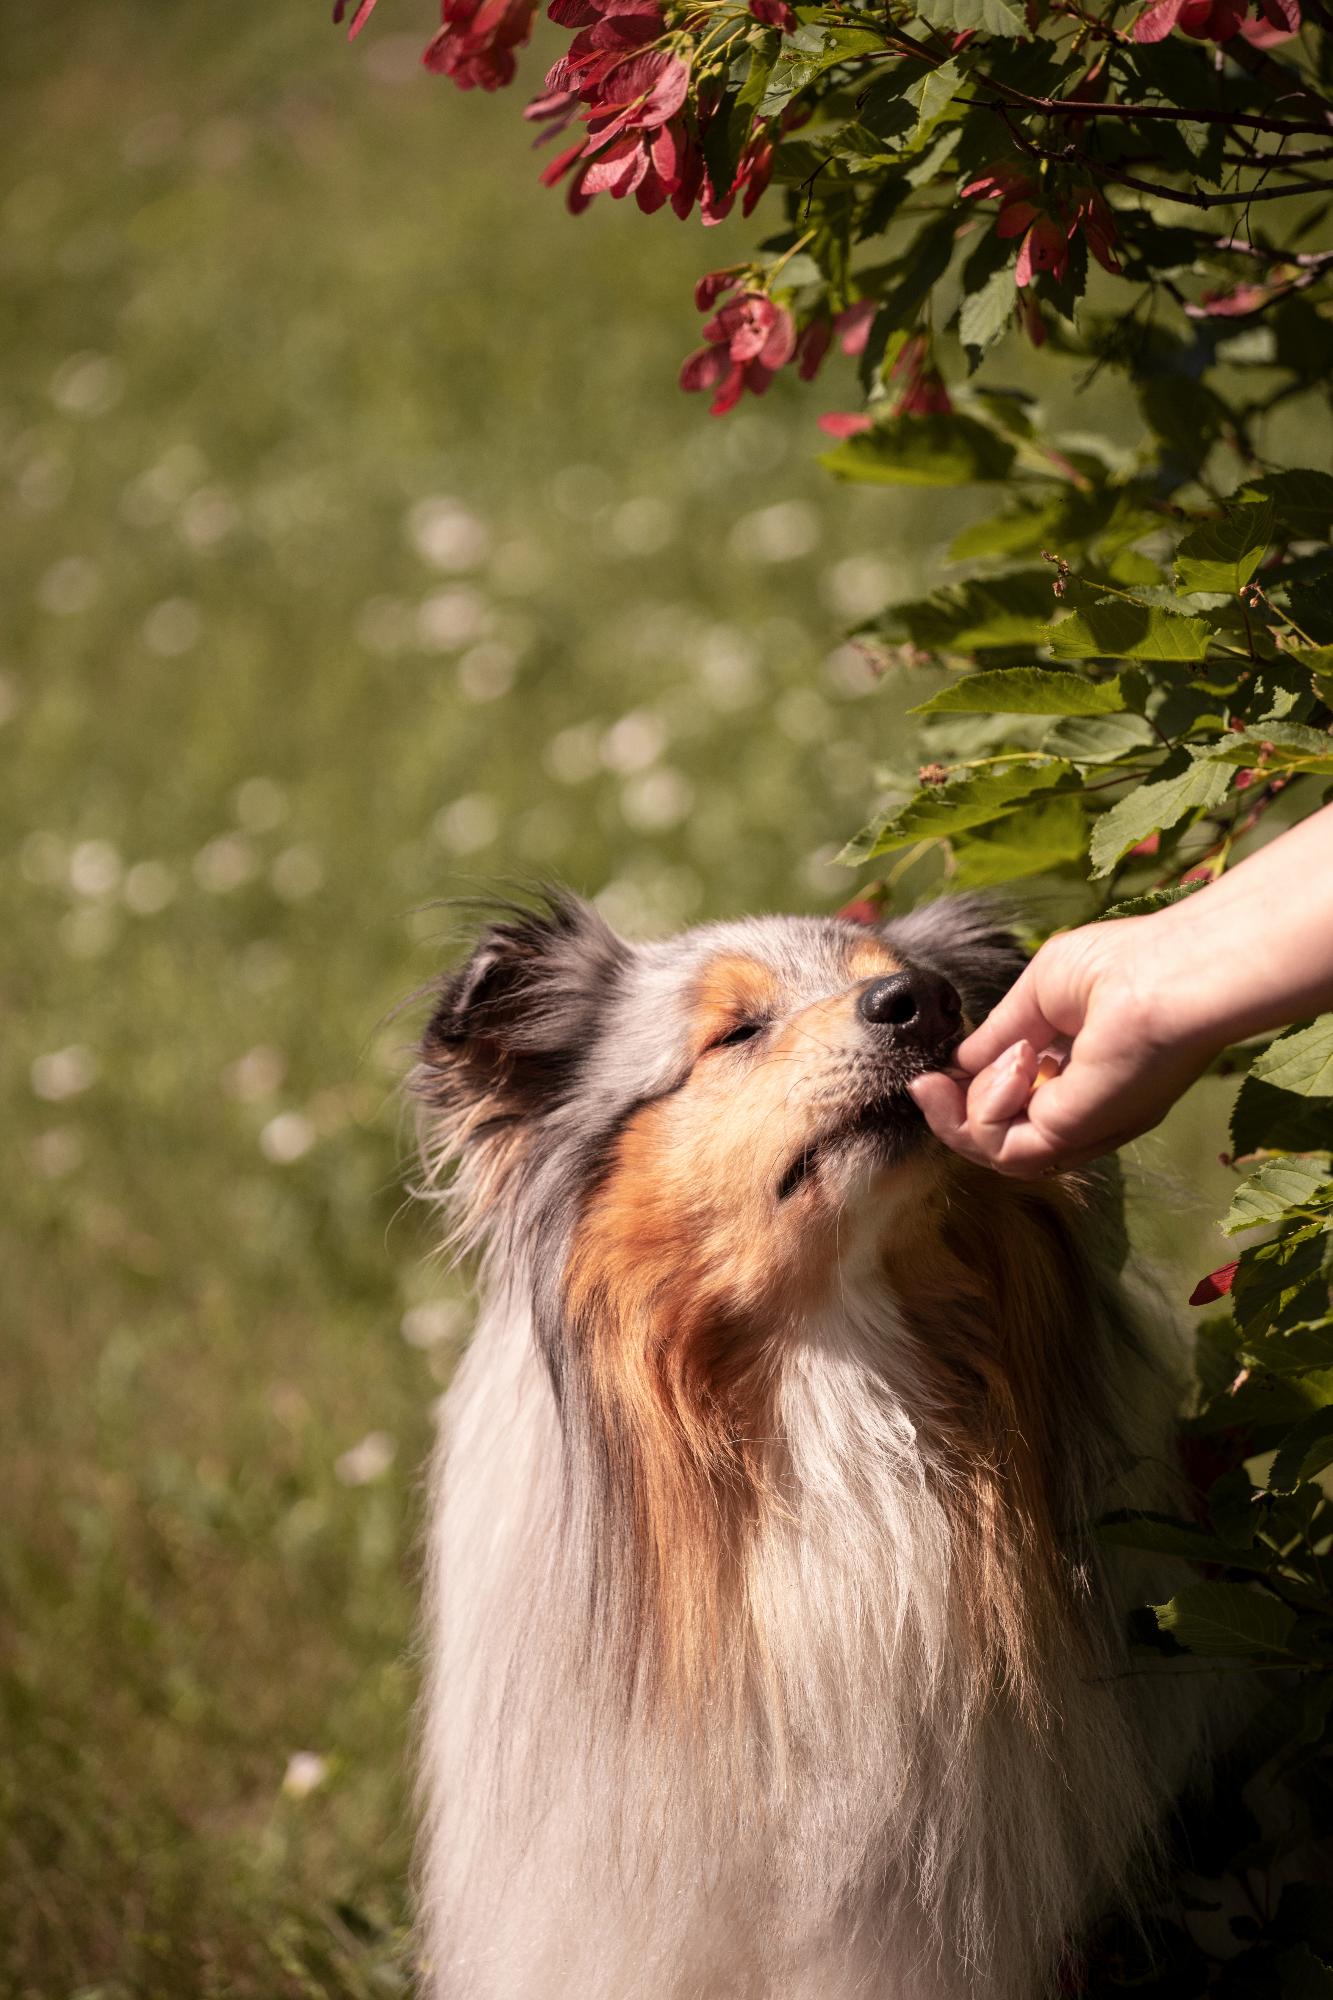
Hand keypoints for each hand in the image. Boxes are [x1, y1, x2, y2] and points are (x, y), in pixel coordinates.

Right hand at [907, 913, 1224, 1177]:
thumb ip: (1000, 1034)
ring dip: (964, 1111)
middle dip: (954, 1114)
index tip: (933, 1075)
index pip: (1016, 1108)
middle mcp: (1084, 1112)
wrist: (1168, 975)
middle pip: (1001, 1139)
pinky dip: (984, 1109)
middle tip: (926, 1086)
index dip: (971, 1096)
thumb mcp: (1040, 993)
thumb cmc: (1120, 965)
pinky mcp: (1074, 1136)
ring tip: (972, 1068)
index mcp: (1083, 1077)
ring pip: (997, 1150)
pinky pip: (1002, 1144)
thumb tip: (960, 1063)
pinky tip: (1011, 1063)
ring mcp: (1081, 1129)